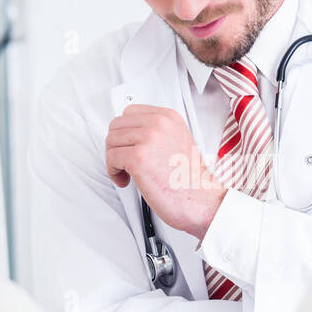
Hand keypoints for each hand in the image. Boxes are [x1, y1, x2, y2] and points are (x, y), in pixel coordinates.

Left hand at [105, 104, 225, 239]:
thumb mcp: (178, 142)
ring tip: (126, 172)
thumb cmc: (190, 180)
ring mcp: (148, 139)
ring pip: (111, 142)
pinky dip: (114, 173)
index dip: (124, 131)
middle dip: (116, 145)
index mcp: (169, 118)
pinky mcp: (138, 158)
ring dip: (113, 160)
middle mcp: (159, 124)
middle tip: (123, 160)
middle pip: (117, 125)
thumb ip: (157, 134)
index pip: (130, 112)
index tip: (126, 144)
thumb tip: (133, 136)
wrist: (200, 199)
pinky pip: (111, 158)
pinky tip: (126, 180)